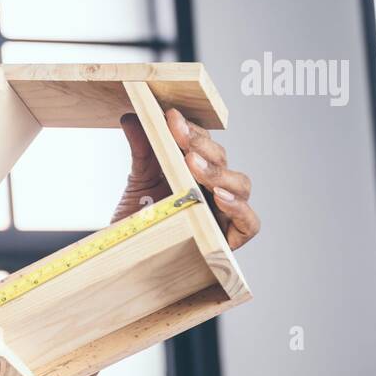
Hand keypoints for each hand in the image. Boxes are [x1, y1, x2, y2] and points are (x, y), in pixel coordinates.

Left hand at [112, 107, 259, 249]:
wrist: (126, 258)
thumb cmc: (141, 219)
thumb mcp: (138, 181)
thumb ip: (142, 150)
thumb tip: (132, 117)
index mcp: (197, 171)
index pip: (204, 144)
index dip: (192, 129)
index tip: (171, 116)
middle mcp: (214, 189)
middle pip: (223, 160)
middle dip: (202, 146)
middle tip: (179, 136)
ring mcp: (225, 213)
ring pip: (240, 185)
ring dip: (217, 172)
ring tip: (193, 164)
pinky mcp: (231, 240)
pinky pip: (249, 223)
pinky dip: (239, 208)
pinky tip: (219, 196)